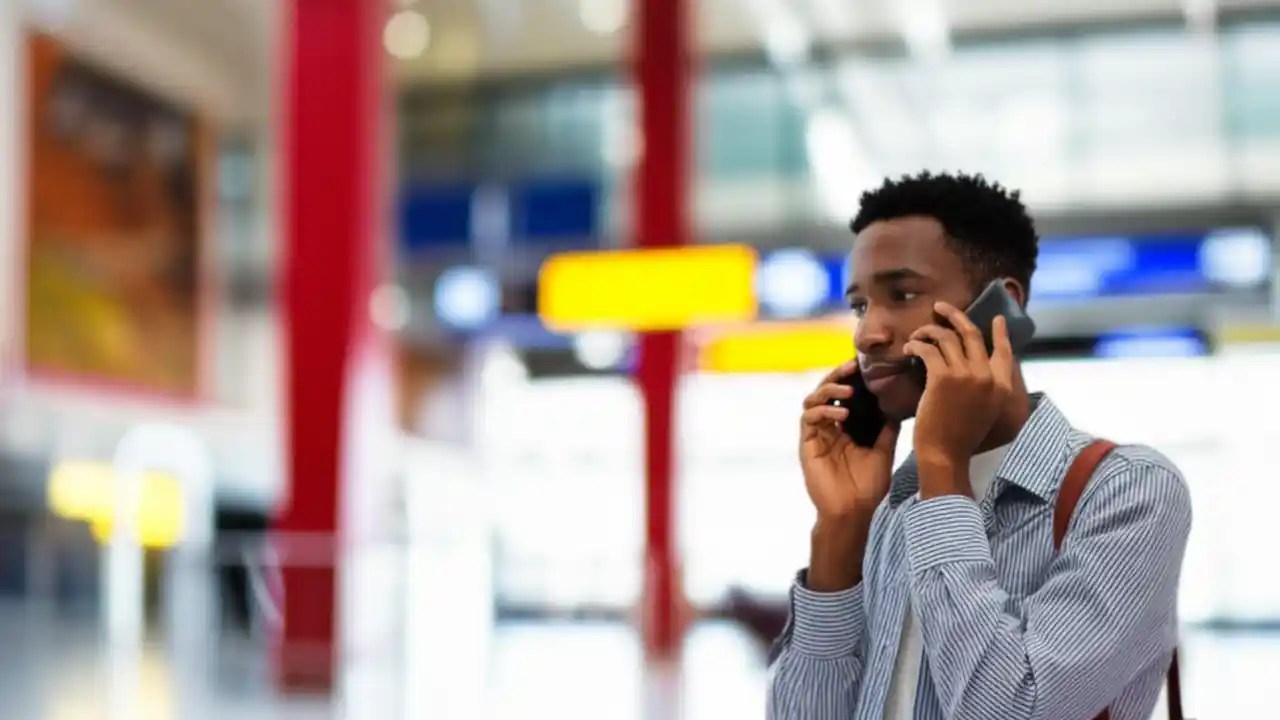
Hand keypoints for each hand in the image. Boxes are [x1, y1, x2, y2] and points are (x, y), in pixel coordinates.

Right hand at [800, 360, 900, 522]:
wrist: (854, 513)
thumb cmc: (868, 486)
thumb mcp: (884, 451)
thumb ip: (887, 429)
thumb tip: (899, 406)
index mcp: (846, 426)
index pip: (845, 393)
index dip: (851, 378)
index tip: (865, 366)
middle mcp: (829, 427)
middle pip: (827, 390)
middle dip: (838, 375)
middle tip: (852, 366)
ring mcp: (817, 435)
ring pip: (813, 399)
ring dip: (829, 390)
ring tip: (848, 391)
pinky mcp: (807, 444)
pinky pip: (808, 419)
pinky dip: (823, 412)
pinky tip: (841, 415)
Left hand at [904, 302, 1014, 477]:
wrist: (945, 454)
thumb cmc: (960, 437)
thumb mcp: (984, 411)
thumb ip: (985, 387)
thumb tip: (973, 366)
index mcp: (1002, 386)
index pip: (1005, 351)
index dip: (1000, 332)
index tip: (996, 318)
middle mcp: (987, 376)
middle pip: (971, 334)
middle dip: (954, 315)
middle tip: (940, 306)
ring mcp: (967, 375)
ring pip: (947, 338)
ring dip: (929, 330)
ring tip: (917, 334)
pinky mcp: (944, 377)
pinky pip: (928, 349)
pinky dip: (916, 344)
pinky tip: (909, 348)